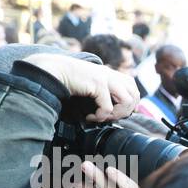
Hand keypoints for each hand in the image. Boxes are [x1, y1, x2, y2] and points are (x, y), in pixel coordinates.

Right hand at [17, 52, 138, 122]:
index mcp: (111, 73)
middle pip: (134, 95)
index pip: (133, 88)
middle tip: (109, 117)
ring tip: (100, 117)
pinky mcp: (97, 83)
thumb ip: (104, 91)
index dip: (130, 103)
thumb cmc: (69, 81)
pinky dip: (101, 116)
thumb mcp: (91, 84)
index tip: (116, 113)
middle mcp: (111, 74)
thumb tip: (116, 110)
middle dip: (125, 111)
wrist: (52, 70)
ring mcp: (105, 77)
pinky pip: (108, 107)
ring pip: (127, 101)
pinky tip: (90, 117)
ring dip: (115, 114)